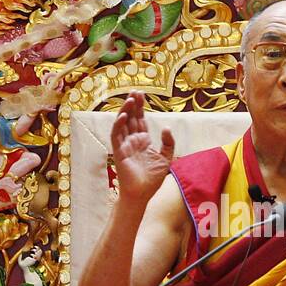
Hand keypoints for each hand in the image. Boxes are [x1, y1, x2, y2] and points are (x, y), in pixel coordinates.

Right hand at [111, 91, 174, 206]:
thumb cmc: (152, 179)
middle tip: (135, 91)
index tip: (142, 94)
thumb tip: (167, 128)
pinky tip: (124, 116)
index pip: (140, 120)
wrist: (142, 194)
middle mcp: (132, 141)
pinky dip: (119, 125)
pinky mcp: (119, 152)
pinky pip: (116, 136)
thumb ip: (168, 143)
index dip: (141, 107)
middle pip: (131, 119)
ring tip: (130, 99)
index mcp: (143, 141)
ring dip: (125, 111)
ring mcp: (125, 146)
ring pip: (122, 124)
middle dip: (133, 105)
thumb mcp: (166, 159)